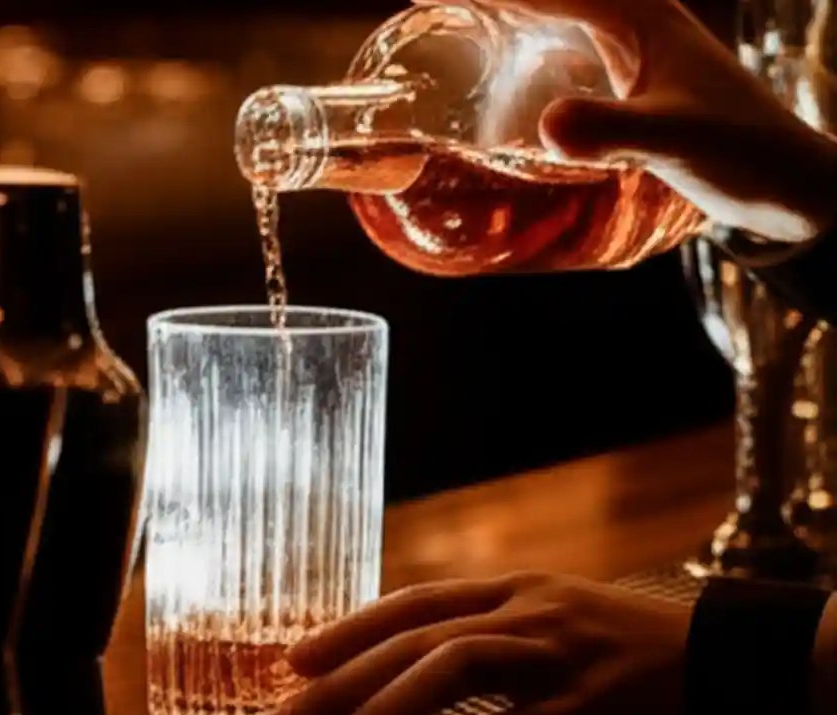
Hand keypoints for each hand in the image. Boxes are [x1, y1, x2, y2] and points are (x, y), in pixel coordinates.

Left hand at [271, 572, 690, 714]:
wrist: (731, 659)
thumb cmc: (629, 649)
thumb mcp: (553, 621)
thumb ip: (487, 631)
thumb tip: (407, 659)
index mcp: (516, 589)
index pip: (413, 602)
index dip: (349, 629)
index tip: (293, 661)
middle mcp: (529, 610)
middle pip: (416, 635)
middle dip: (345, 674)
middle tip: (286, 712)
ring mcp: (560, 654)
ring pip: (454, 663)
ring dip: (386, 700)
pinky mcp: (590, 703)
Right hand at [454, 0, 836, 243]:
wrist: (792, 188)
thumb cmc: (744, 155)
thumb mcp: (675, 140)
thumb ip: (612, 131)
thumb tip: (546, 127)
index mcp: (640, 18)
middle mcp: (633, 24)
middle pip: (547, 0)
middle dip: (491, 5)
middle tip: (430, 12)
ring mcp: (633, 53)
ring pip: (555, 20)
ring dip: (508, 23)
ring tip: (453, 35)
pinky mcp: (632, 84)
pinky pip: (567, 51)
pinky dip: (530, 54)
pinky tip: (506, 83)